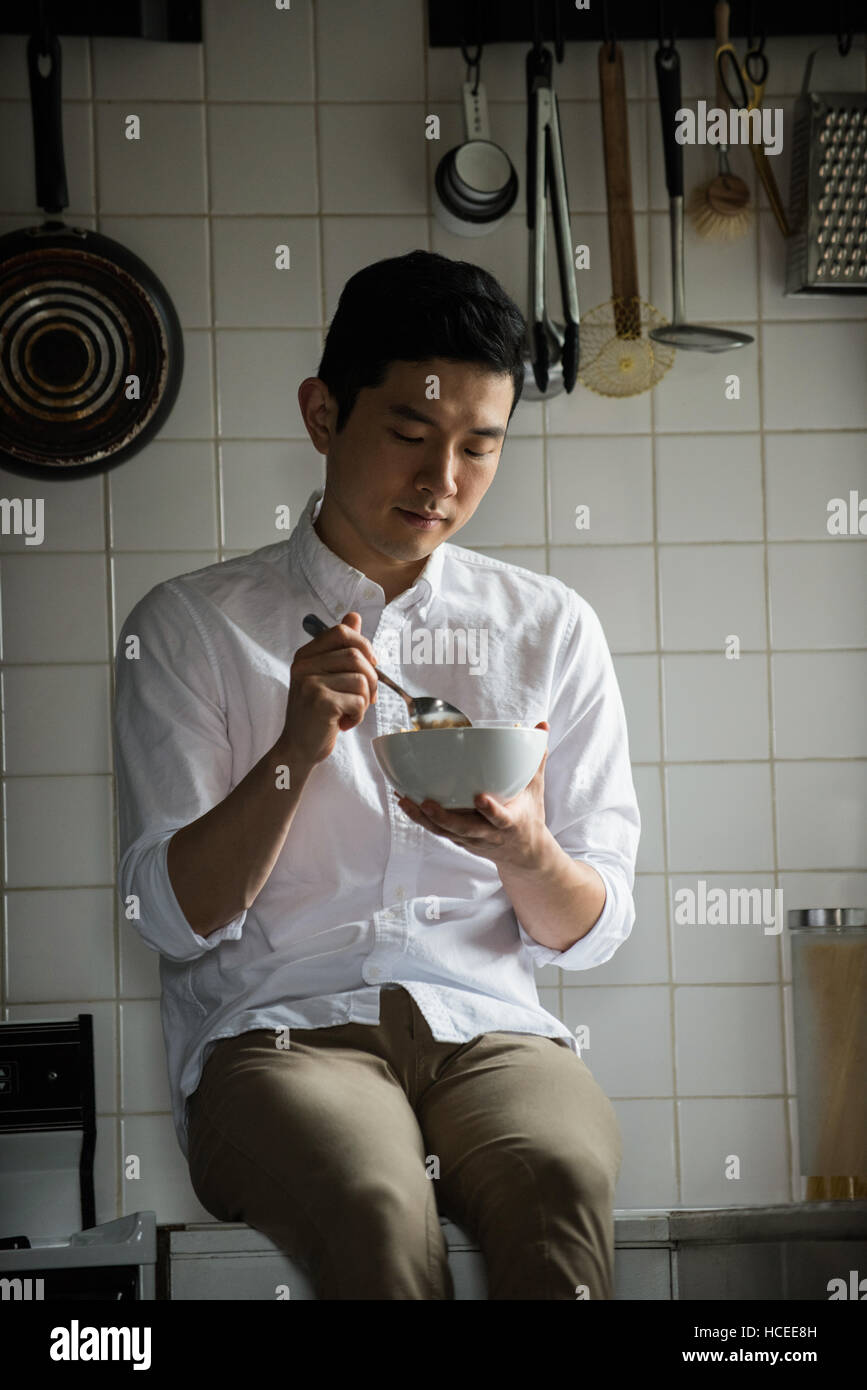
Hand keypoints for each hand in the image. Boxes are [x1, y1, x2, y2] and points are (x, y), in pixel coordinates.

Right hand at [280, 612, 377, 773]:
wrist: (298, 747)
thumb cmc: (316, 712)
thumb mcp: (325, 676)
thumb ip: (339, 647)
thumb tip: (354, 616)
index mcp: (305, 656)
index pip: (342, 632)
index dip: (364, 645)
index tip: (369, 664)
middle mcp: (304, 666)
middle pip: (356, 656)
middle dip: (371, 678)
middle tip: (366, 696)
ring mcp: (311, 683)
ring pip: (361, 680)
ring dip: (365, 700)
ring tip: (351, 711)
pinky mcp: (321, 703)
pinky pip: (359, 701)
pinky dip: (359, 715)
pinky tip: (344, 723)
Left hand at [395, 721, 550, 870]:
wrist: (524, 856)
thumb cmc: (529, 816)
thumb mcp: (536, 790)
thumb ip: (536, 759)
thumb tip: (542, 727)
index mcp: (510, 823)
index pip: (500, 818)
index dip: (490, 810)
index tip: (480, 798)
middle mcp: (488, 835)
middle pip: (464, 830)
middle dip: (444, 818)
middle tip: (426, 802)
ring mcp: (471, 841)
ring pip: (445, 833)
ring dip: (423, 819)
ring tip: (404, 800)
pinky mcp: (459, 841)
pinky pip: (437, 831)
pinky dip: (420, 819)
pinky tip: (404, 802)